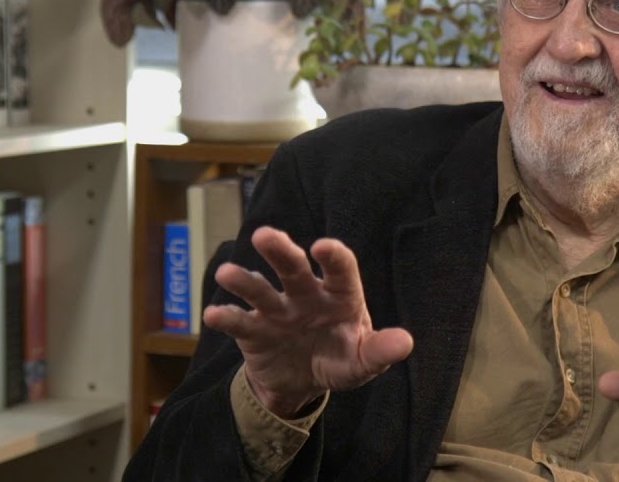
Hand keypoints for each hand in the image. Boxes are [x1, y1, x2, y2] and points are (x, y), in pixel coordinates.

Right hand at [203, 226, 413, 418]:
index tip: (324, 247)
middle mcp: (305, 294)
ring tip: (226, 273)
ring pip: (260, 289)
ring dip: (244, 280)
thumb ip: (380, 351)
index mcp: (339, 295)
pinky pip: (239, 322)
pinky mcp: (253, 330)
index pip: (339, 269)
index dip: (333, 256)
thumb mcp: (362, 362)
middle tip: (265, 235)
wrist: (302, 383)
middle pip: (293, 268)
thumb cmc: (339, 359)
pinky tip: (213, 315)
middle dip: (280, 250)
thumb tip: (405, 343)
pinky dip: (226, 317)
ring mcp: (277, 310)